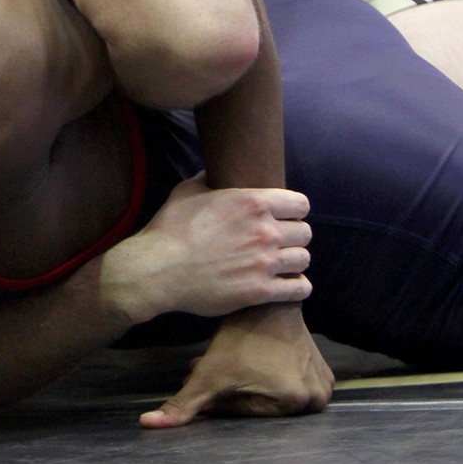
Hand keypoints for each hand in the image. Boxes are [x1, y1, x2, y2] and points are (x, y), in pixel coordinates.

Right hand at [104, 177, 311, 324]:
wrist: (157, 269)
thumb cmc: (169, 229)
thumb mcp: (187, 191)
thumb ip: (208, 178)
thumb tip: (214, 171)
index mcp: (254, 202)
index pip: (301, 204)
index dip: (293, 211)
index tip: (284, 218)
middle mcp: (266, 231)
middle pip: (305, 232)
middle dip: (294, 237)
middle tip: (280, 244)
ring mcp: (266, 262)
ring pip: (304, 260)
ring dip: (294, 262)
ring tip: (283, 265)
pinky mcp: (261, 291)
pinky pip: (299, 289)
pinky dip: (297, 288)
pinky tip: (287, 286)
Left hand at [140, 304, 333, 426]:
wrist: (266, 300)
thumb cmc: (239, 336)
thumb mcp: (208, 374)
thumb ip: (182, 405)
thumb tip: (149, 424)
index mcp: (297, 401)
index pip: (247, 414)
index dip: (219, 399)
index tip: (207, 378)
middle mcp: (316, 397)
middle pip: (261, 406)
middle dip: (233, 392)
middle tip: (218, 369)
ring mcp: (323, 383)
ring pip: (272, 395)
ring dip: (248, 385)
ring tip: (235, 362)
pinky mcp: (322, 371)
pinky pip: (287, 384)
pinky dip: (268, 377)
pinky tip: (254, 360)